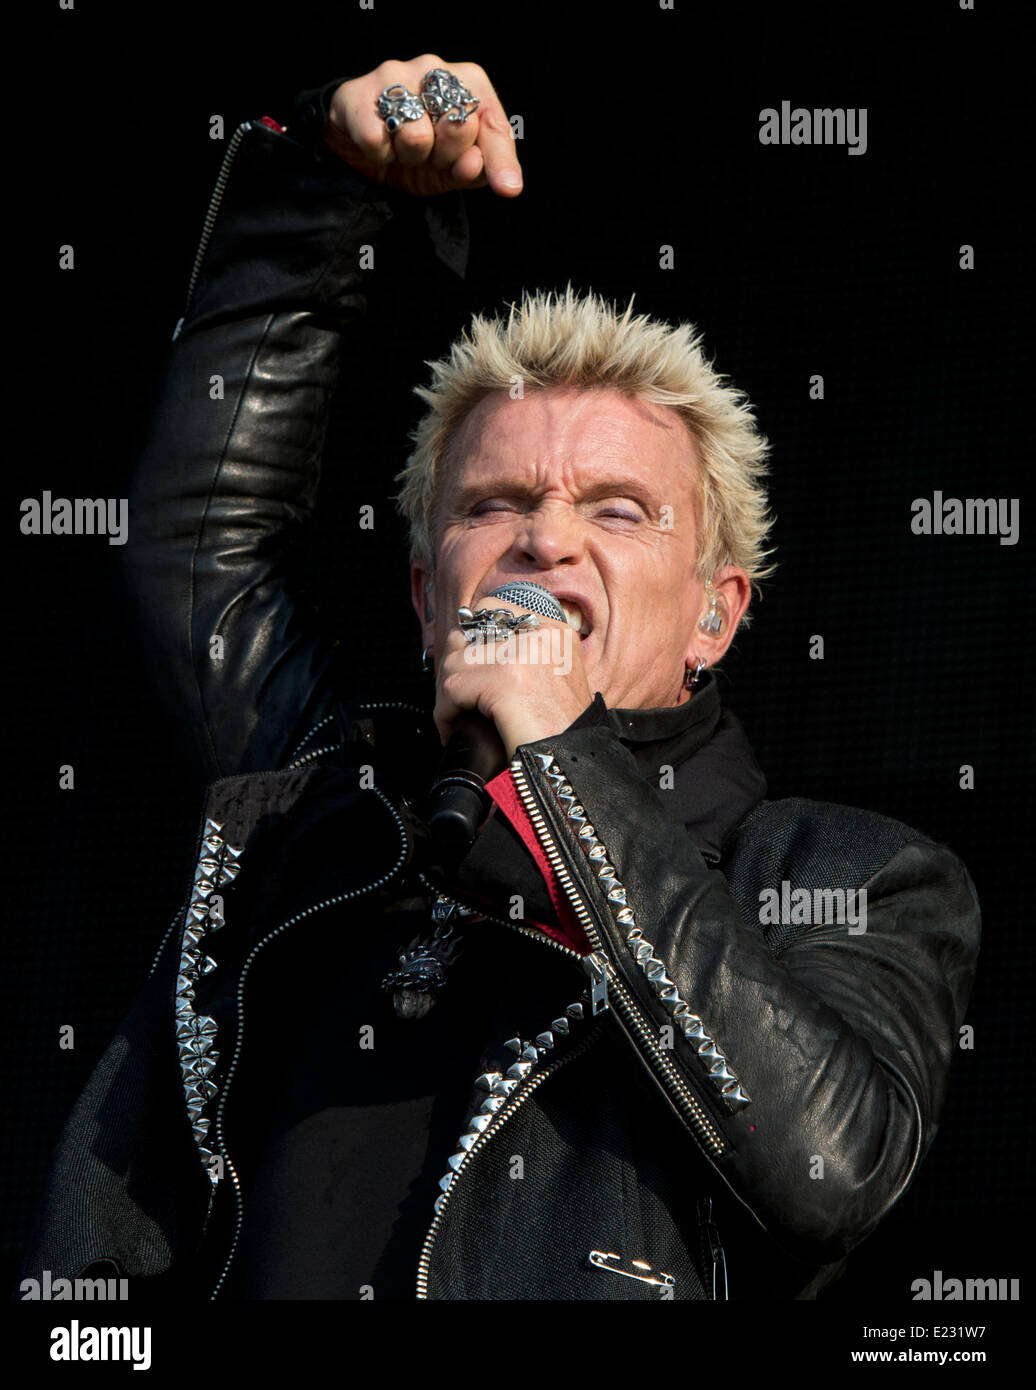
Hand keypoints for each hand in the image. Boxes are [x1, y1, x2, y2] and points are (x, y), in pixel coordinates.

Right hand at [323, 55, 522, 197]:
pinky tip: (379, 146)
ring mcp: (393, 75)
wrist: (364, 150)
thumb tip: (507, 185)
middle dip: (447, 157)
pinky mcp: (358, 93)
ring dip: (410, 157)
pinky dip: (380, 157)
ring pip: (416, 135)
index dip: (496, 158)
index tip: (504, 187)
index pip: (491, 120)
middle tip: (433, 157)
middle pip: (457, 127)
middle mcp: (432, 68)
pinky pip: (378, 142)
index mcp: (466, 80)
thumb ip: (483, 170)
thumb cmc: (420, 153)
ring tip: (403, 149)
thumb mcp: (456, 168)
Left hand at [434, 599, 593, 757]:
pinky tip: (454, 730)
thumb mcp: (555, 678)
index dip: (471, 639)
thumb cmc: (561, 732)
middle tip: (456, 698)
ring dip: (447, 693)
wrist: (574, 763)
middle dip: (455, 665)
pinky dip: (445, 714)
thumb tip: (473, 649)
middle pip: (468, 631)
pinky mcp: (503, 680)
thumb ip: (524, 656)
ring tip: (456, 717)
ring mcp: (521, 654)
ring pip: (454, 661)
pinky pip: (450, 689)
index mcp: (554, 630)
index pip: (492, 608)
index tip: (467, 669)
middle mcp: (540, 633)